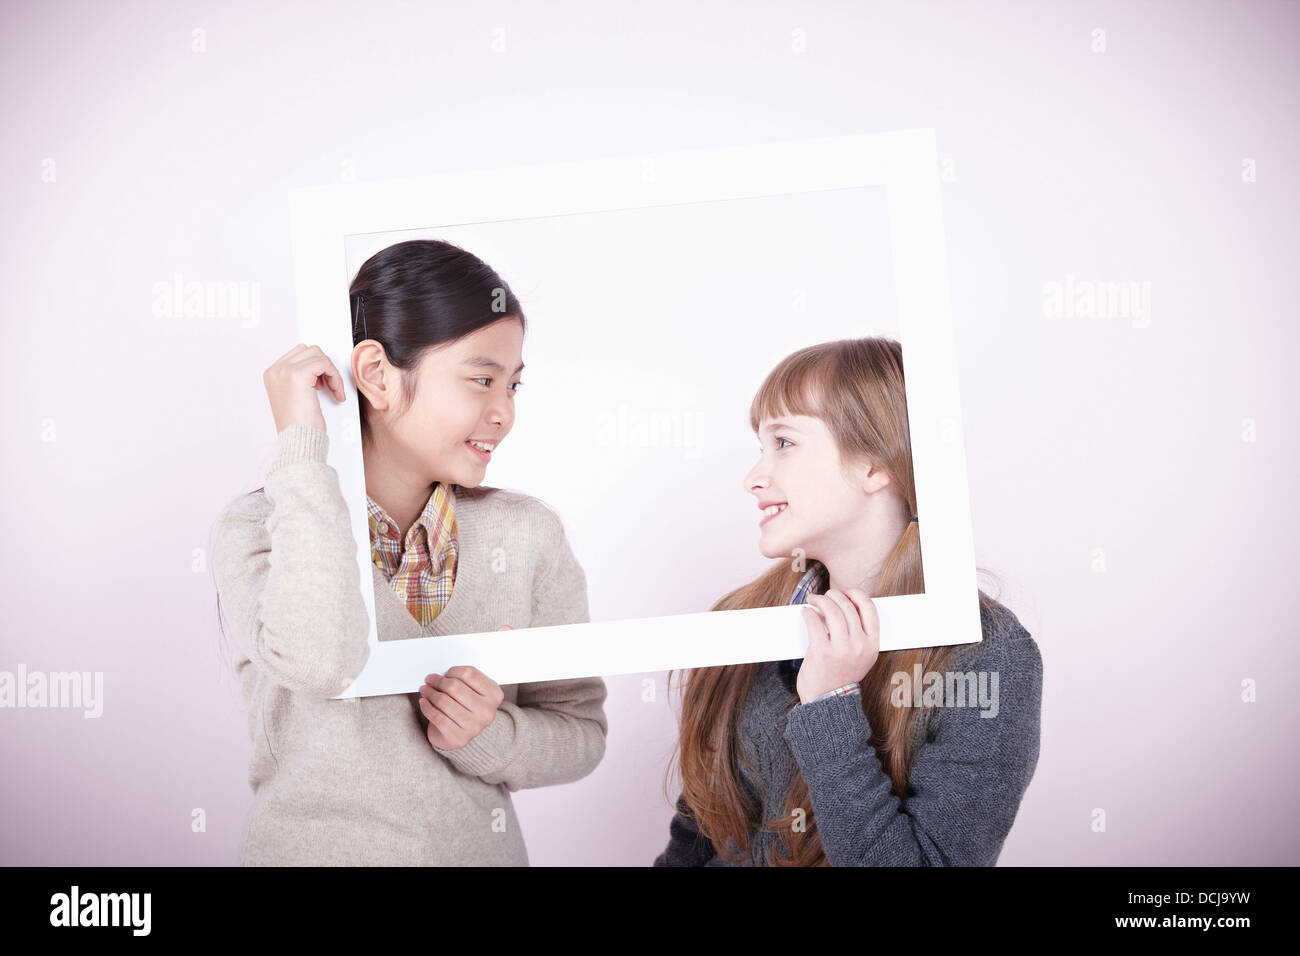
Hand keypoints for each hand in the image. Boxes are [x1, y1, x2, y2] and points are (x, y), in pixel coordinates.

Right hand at [263, 343, 345, 434]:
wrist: (298, 440)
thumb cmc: (298, 426)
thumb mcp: (294, 397)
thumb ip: (299, 379)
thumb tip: (317, 368)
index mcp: (272, 374)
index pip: (298, 354)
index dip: (315, 366)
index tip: (321, 383)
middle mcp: (276, 370)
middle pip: (308, 350)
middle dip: (323, 366)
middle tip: (328, 386)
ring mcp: (285, 370)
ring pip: (318, 354)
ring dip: (330, 372)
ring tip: (332, 390)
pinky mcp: (298, 374)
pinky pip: (325, 363)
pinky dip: (335, 377)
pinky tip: (336, 392)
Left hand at [419, 655, 505, 749]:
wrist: (461, 735)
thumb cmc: (465, 708)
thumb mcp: (472, 691)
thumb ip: (461, 680)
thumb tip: (439, 675)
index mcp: (494, 694)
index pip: (469, 674)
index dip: (452, 671)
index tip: (443, 673)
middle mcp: (487, 711)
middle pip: (454, 686)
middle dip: (438, 681)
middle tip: (430, 680)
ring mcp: (475, 726)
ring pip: (444, 701)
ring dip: (430, 693)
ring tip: (425, 690)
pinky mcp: (460, 738)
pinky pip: (437, 717)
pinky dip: (427, 707)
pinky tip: (424, 702)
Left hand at [796, 588, 879, 704]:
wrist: (829, 702)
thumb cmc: (841, 677)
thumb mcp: (861, 657)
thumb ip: (858, 635)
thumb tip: (844, 607)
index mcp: (871, 645)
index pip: (869, 608)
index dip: (855, 594)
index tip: (845, 592)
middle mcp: (859, 645)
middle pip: (847, 606)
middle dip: (833, 596)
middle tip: (824, 597)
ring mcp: (841, 649)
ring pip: (832, 610)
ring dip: (820, 600)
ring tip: (813, 601)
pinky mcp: (822, 652)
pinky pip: (814, 622)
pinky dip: (808, 613)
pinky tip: (806, 613)